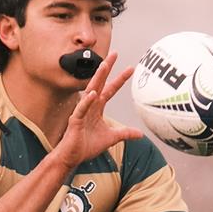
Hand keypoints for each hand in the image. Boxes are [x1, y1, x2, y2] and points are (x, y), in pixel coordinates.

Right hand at [54, 52, 140, 166]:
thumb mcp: (111, 138)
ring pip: (90, 91)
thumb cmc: (87, 146)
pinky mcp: (75, 121)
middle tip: (114, 54)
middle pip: (100, 83)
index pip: (110, 90)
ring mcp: (82, 112)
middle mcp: (90, 106)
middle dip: (107, 69)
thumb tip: (140, 134)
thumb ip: (124, 133)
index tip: (130, 68)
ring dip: (97, 79)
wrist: (72, 157)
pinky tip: (93, 93)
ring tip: (103, 66)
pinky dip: (87, 101)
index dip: (120, 79)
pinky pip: (81, 109)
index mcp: (97, 108)